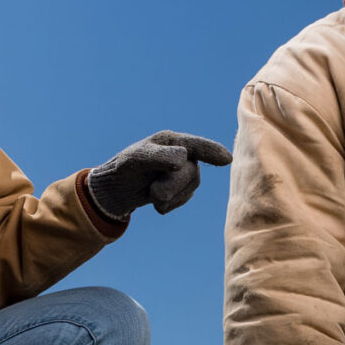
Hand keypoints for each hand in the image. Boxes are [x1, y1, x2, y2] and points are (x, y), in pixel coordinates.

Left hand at [87, 131, 232, 219]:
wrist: (116, 190)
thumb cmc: (125, 169)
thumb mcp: (137, 160)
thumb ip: (159, 157)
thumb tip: (184, 157)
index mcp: (171, 140)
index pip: (196, 146)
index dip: (212, 152)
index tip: (227, 159)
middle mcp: (182, 153)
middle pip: (192, 172)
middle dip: (172, 186)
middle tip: (153, 192)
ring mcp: (184, 171)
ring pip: (190, 187)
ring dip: (169, 196)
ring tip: (151, 194)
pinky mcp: (182, 188)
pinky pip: (184, 199)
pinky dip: (169, 204)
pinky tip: (155, 201)